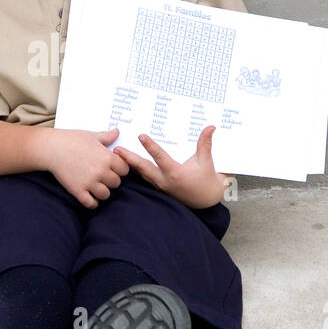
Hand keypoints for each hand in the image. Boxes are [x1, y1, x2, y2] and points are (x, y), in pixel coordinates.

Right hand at [42, 127, 130, 208]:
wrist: (51, 148)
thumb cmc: (70, 139)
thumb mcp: (91, 136)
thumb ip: (107, 136)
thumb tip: (117, 132)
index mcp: (107, 157)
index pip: (125, 170)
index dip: (120, 169)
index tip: (113, 168)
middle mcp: (100, 171)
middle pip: (116, 183)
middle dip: (111, 180)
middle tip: (103, 176)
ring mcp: (89, 182)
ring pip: (105, 195)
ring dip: (102, 191)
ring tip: (96, 186)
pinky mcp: (78, 191)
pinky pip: (91, 203)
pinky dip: (92, 202)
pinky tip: (89, 196)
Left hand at [114, 126, 228, 209]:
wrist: (206, 201)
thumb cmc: (206, 181)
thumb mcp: (206, 162)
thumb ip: (205, 144)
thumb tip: (210, 127)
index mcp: (175, 173)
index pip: (160, 157)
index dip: (150, 146)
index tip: (141, 136)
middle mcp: (164, 181)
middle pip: (143, 168)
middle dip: (129, 158)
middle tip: (117, 150)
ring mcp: (160, 186)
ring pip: (142, 174)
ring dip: (130, 164)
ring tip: (118, 155)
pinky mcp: (159, 188)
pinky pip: (144, 178)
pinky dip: (136, 170)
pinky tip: (127, 164)